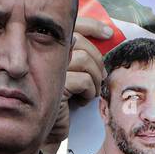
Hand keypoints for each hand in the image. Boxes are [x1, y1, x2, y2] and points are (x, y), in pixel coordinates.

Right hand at [41, 18, 110, 153]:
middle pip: (82, 43)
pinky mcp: (54, 84)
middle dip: (98, 61)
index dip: (93, 26)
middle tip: (101, 79)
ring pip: (84, 60)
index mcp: (52, 47)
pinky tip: (81, 102)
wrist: (48, 128)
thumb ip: (83, 56)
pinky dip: (89, 92)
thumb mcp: (75, 74)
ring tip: (91, 92)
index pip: (73, 25)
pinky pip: (83, 80)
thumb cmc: (64, 102)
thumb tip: (106, 43)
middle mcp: (46, 52)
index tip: (109, 34)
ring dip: (96, 79)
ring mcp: (48, 67)